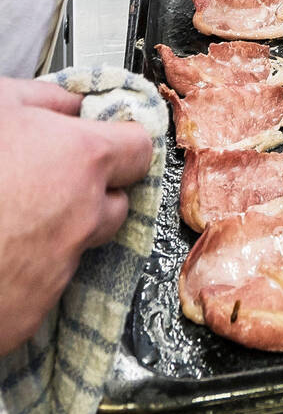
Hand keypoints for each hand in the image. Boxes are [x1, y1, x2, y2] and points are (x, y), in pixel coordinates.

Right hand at [0, 78, 153, 354]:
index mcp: (81, 160)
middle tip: (46, 180)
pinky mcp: (31, 313)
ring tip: (9, 216)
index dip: (121, 142)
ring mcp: (59, 269)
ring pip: (78, 245)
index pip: (139, 148)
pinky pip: (41, 287)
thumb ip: (44, 100)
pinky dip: (23, 271)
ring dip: (56, 231)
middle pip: (117, 202)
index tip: (103, 140)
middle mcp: (82, 216)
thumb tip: (71, 103)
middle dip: (93, 191)